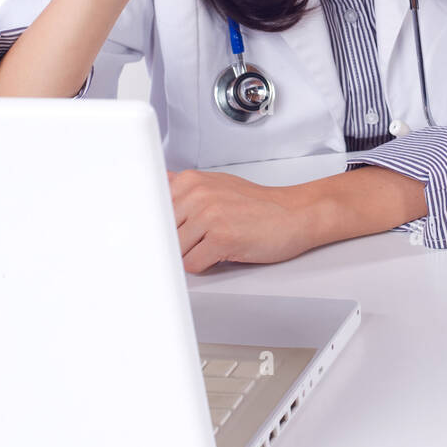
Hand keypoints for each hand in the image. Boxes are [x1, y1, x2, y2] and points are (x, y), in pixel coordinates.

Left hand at [166, 169, 314, 272]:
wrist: (295, 213)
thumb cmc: (259, 204)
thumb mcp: (217, 184)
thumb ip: (185, 189)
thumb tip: (155, 190)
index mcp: (191, 181)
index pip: (151, 210)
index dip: (157, 228)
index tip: (157, 235)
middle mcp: (197, 194)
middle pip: (162, 233)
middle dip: (175, 243)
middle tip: (197, 242)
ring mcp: (209, 215)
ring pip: (175, 251)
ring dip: (192, 255)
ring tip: (214, 245)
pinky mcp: (221, 238)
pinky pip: (192, 265)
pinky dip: (204, 266)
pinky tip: (221, 254)